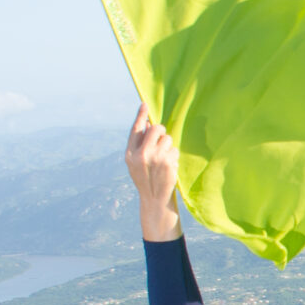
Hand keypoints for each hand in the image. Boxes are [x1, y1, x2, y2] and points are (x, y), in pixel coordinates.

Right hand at [126, 104, 182, 241]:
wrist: (154, 199)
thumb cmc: (145, 178)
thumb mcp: (135, 163)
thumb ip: (139, 145)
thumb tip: (149, 125)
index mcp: (130, 154)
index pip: (136, 129)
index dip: (141, 116)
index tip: (144, 104)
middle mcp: (141, 154)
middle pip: (156, 128)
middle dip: (161, 131)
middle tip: (161, 140)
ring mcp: (155, 158)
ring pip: (167, 138)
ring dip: (168, 147)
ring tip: (163, 161)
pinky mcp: (168, 162)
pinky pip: (174, 149)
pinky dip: (173, 157)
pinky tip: (168, 168)